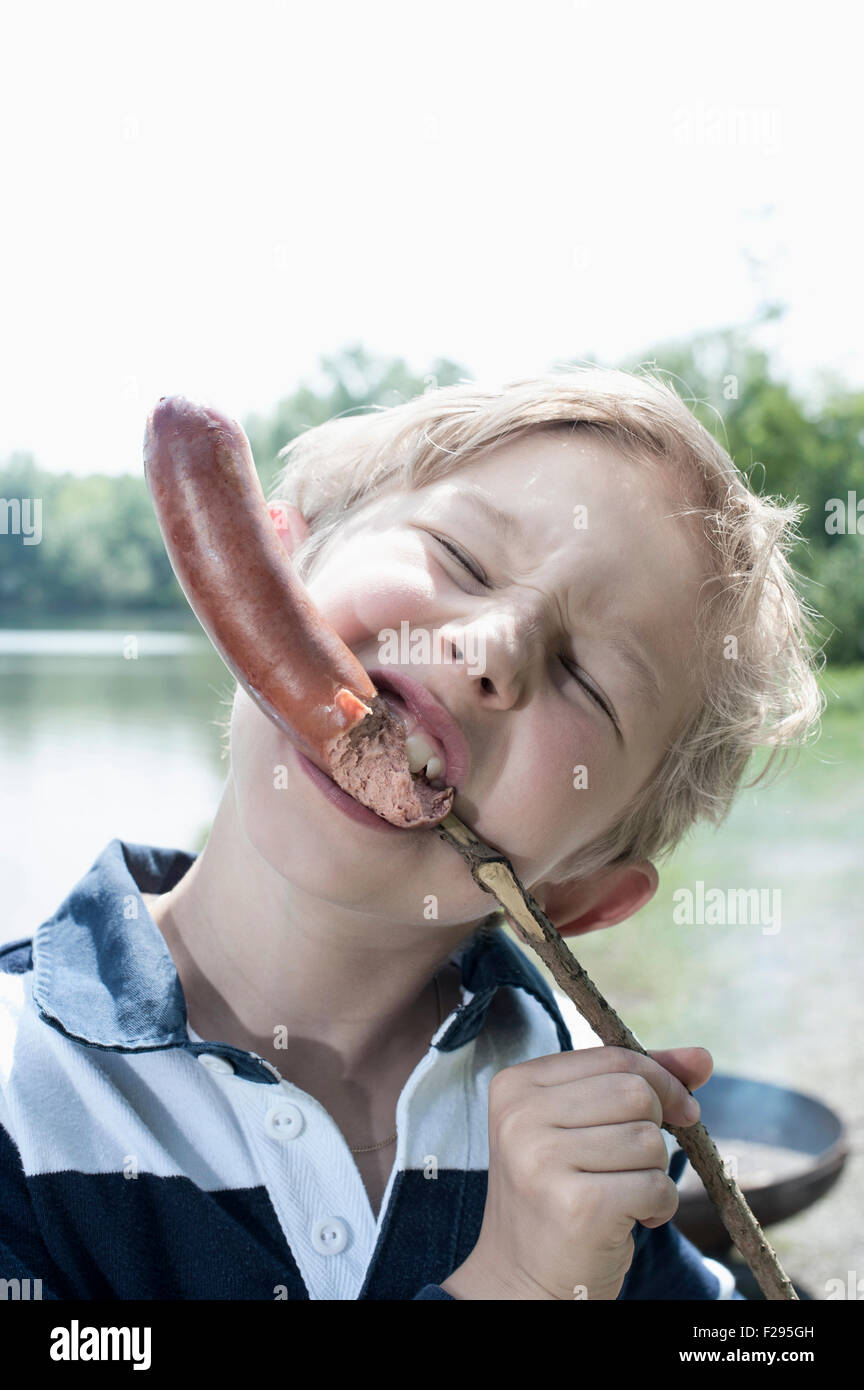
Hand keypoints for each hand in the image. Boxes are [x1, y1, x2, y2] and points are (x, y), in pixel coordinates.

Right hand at [441, 1044, 711, 1300]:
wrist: (521, 1281)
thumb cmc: (559, 1197)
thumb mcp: (584, 1127)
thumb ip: (639, 1083)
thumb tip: (703, 1057)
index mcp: (517, 1085)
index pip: (613, 1057)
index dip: (660, 1081)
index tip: (678, 1111)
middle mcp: (521, 1117)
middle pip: (635, 1093)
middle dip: (655, 1130)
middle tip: (636, 1164)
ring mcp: (543, 1161)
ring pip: (648, 1140)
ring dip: (654, 1173)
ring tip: (624, 1195)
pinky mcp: (578, 1206)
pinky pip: (656, 1186)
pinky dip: (660, 1206)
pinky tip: (631, 1221)